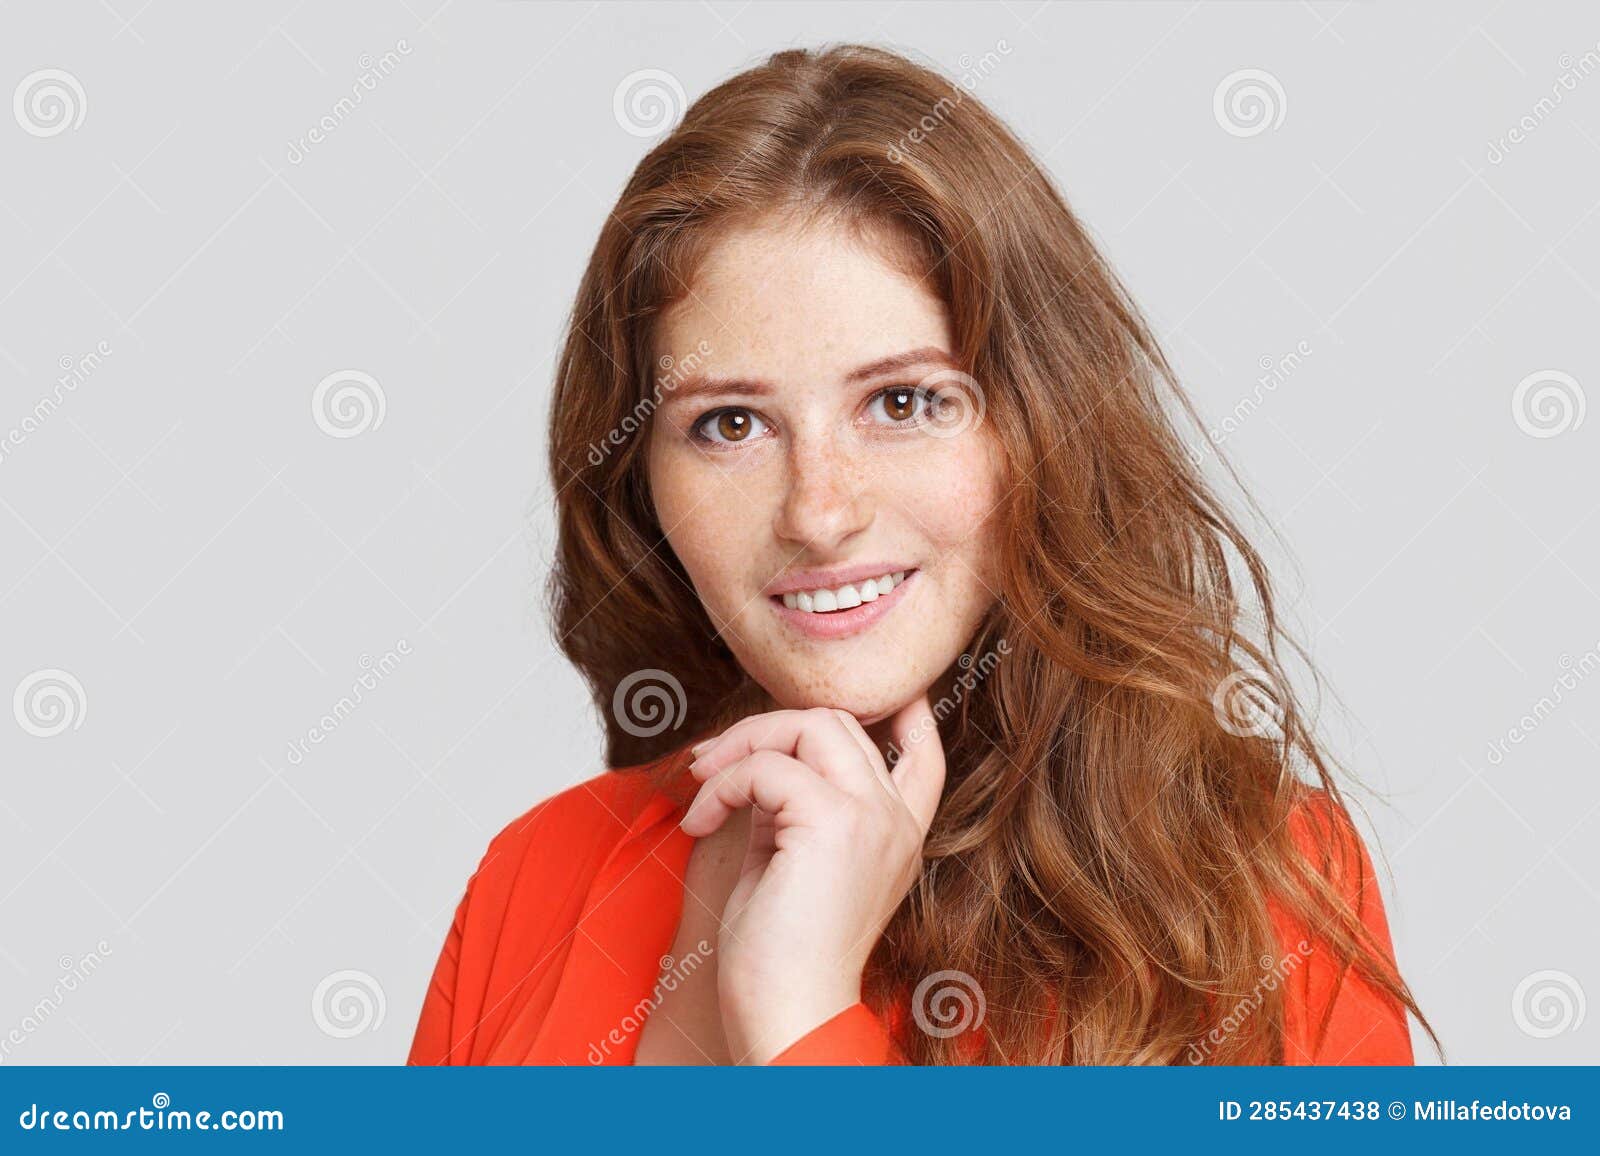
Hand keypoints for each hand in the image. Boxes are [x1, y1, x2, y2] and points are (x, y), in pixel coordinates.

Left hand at [680, 696, 945, 1063]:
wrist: (787, 1016)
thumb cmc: (778, 958)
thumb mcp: (790, 864)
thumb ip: (789, 809)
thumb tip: (755, 761)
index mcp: (898, 835)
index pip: (923, 752)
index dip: (902, 710)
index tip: (866, 692)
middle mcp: (896, 821)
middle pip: (841, 723)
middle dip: (768, 727)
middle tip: (712, 764)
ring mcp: (872, 818)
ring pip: (809, 726)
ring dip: (742, 744)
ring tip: (704, 785)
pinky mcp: (835, 823)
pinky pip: (768, 767)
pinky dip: (723, 785)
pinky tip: (701, 823)